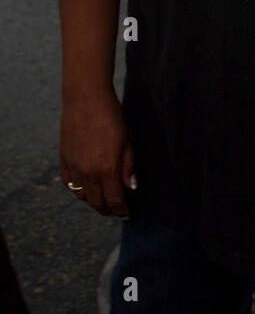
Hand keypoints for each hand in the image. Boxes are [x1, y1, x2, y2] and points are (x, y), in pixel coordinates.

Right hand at [60, 89, 135, 217]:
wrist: (85, 99)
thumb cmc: (111, 117)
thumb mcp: (127, 140)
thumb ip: (128, 167)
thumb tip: (131, 187)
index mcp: (106, 168)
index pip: (114, 200)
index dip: (121, 211)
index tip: (126, 214)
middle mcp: (87, 172)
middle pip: (97, 203)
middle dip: (108, 209)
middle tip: (116, 209)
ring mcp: (73, 167)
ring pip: (82, 197)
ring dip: (93, 202)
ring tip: (103, 200)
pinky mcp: (63, 160)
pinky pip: (69, 185)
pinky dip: (78, 191)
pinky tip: (87, 189)